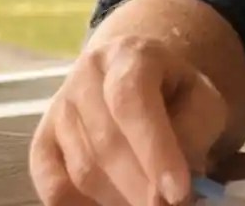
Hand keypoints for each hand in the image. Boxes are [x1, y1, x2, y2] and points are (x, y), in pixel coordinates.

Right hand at [28, 32, 228, 205]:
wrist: (137, 78)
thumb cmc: (175, 94)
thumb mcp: (201, 101)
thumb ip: (194, 134)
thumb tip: (172, 186)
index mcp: (130, 53)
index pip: (132, 99)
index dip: (154, 150)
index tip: (177, 193)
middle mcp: (86, 74)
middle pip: (107, 141)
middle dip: (141, 186)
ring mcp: (58, 107)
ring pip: (83, 168)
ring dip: (119, 199)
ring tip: (149, 204)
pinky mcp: (42, 140)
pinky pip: (53, 185)